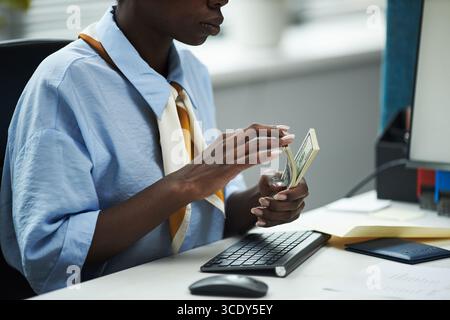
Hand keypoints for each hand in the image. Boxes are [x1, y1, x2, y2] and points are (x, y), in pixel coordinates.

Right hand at [166, 124, 294, 201]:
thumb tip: (236, 143)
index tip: (280, 129)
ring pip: (255, 143)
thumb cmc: (199, 173)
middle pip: (256, 131)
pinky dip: (264, 155)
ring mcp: (228, 154)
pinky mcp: (228, 167)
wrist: (185, 183)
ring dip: (274, 141)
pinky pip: (249, 158)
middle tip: (289, 134)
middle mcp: (228, 142)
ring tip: (288, 142)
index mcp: (226, 139)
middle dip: (275, 131)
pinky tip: (276, 154)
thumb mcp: (215, 156)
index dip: (268, 128)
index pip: (251, 129)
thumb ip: (227, 149)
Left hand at [251, 174, 308, 227]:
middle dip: (275, 205)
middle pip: (292, 206)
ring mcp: (295, 211)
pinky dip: (268, 223)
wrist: (265, 192)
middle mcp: (300, 199)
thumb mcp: (268, 176)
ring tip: (256, 210)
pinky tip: (259, 221)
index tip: (277, 196)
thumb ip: (270, 177)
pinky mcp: (287, 219)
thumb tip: (275, 185)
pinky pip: (279, 223)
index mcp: (299, 185)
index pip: (302, 191)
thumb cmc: (270, 182)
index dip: (291, 195)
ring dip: (269, 214)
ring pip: (285, 217)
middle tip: (261, 200)